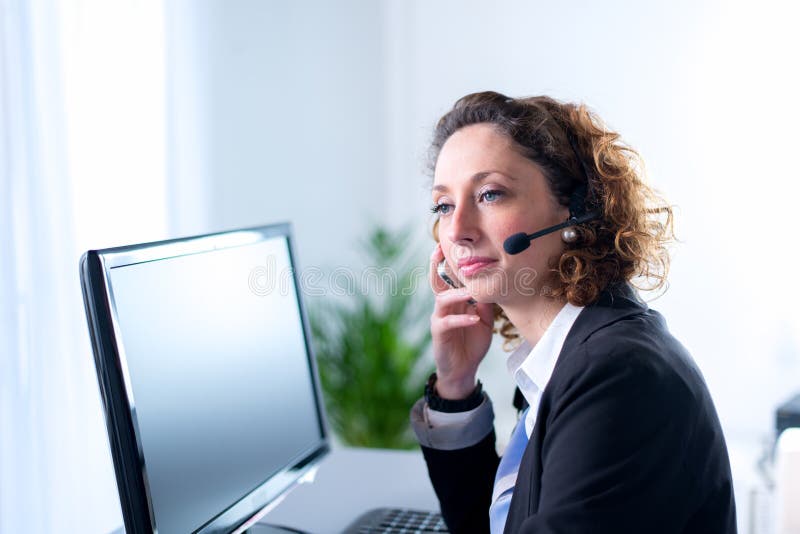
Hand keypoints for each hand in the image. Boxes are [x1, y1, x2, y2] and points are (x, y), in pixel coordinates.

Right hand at [429, 243, 493, 398]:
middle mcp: (443, 306)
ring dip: (457, 294)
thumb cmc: (472, 343)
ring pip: (442, 300)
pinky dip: (461, 319)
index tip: (449, 244)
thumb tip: (492, 285)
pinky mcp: (439, 333)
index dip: (448, 261)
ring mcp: (439, 319)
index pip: (449, 277)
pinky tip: (473, 318)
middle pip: (436, 281)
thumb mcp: (484, 319)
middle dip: (436, 265)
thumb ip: (484, 302)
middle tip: (440, 250)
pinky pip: (447, 322)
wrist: (463, 369)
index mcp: (453, 301)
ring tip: (470, 292)